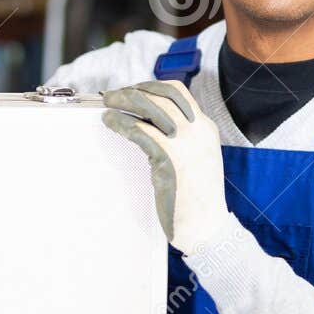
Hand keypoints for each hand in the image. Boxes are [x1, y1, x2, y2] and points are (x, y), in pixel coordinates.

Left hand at [101, 80, 227, 252]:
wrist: (206, 226)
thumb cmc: (196, 198)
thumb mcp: (194, 160)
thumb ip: (180, 141)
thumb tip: (149, 127)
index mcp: (205, 128)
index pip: (178, 92)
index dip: (151, 87)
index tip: (133, 91)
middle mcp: (198, 131)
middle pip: (162, 95)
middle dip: (133, 90)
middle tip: (112, 96)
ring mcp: (186, 144)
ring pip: (151, 107)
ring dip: (124, 101)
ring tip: (107, 105)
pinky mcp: (170, 159)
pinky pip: (141, 131)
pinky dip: (122, 122)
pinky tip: (111, 123)